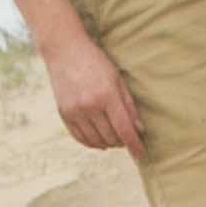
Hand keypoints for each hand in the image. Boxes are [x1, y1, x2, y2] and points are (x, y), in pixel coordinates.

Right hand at [38, 26, 140, 152]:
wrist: (65, 50)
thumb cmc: (96, 62)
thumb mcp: (117, 78)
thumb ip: (128, 104)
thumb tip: (139, 129)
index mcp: (107, 95)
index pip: (124, 129)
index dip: (135, 145)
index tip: (141, 156)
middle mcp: (89, 106)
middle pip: (111, 137)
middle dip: (122, 141)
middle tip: (127, 136)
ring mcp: (75, 111)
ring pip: (96, 141)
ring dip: (108, 143)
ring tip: (114, 137)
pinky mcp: (64, 114)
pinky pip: (80, 138)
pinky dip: (92, 143)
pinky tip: (99, 139)